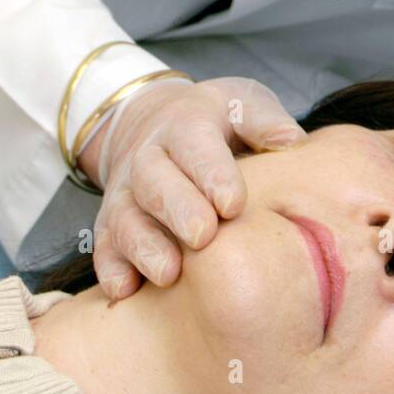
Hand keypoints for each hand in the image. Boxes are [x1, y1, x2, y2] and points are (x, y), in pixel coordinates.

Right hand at [77, 76, 306, 299]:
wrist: (154, 121)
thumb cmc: (216, 121)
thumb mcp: (241, 103)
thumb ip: (264, 120)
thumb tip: (290, 141)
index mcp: (186, 125)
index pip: (195, 146)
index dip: (212, 174)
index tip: (233, 203)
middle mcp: (148, 158)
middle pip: (154, 182)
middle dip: (177, 210)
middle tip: (203, 237)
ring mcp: (125, 192)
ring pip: (124, 217)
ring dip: (143, 246)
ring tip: (168, 274)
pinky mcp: (111, 222)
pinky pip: (103, 245)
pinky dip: (110, 268)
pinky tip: (124, 291)